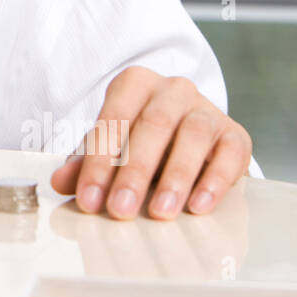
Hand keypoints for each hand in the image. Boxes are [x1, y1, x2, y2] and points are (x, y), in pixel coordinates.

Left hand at [49, 65, 252, 220]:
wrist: (188, 136)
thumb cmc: (140, 141)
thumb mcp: (111, 147)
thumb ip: (87, 161)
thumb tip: (60, 181)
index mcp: (134, 84)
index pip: (113, 119)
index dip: (98, 161)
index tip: (88, 199)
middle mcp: (173, 89)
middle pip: (152, 126)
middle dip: (134, 172)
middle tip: (120, 209)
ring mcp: (207, 109)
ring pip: (193, 135)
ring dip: (175, 177)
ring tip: (160, 212)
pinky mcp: (236, 134)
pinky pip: (230, 153)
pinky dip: (215, 180)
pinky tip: (199, 206)